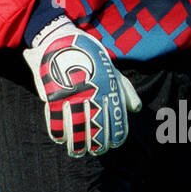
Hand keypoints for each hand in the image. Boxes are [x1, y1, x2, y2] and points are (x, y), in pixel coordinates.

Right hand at [23, 17, 141, 155]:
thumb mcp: (112, 69)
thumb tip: (136, 109)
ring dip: (77, 144)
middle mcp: (93, 93)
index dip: (116, 136)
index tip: (113, 145)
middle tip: (96, 151)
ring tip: (78, 151)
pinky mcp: (54, 94)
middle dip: (98, 143)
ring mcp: (73, 95)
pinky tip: (61, 139)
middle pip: (97, 127)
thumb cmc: (90, 57)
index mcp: (108, 88)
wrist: (61, 40)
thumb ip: (125, 90)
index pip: (116, 119)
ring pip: (78, 127)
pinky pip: (56, 119)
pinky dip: (58, 132)